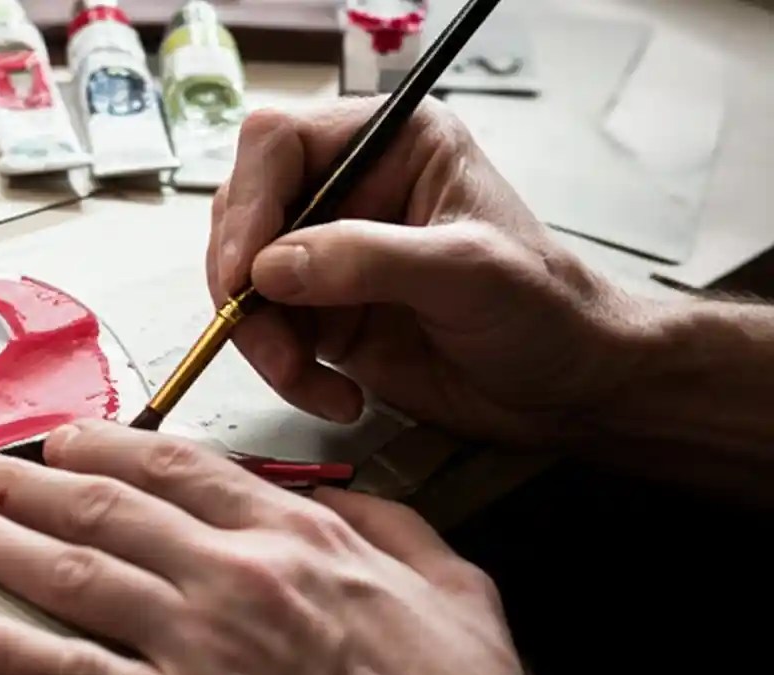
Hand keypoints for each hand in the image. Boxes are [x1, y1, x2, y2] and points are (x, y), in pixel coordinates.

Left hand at [0, 421, 550, 674]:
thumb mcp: (444, 574)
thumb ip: (378, 521)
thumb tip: (330, 497)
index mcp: (296, 535)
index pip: (180, 465)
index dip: (107, 445)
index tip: (67, 439)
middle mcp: (238, 578)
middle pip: (109, 508)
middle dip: (29, 484)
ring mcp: (204, 649)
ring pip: (77, 575)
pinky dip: (8, 648)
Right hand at [206, 98, 648, 443]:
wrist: (567, 390)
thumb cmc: (546, 310)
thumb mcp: (467, 271)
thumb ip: (368, 259)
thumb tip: (268, 268)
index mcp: (387, 145)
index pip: (278, 144)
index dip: (249, 202)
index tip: (244, 271)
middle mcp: (348, 191)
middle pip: (243, 214)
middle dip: (242, 283)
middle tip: (264, 333)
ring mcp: (329, 256)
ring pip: (242, 282)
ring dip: (259, 338)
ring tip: (307, 379)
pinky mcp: (323, 316)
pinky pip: (264, 335)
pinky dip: (283, 371)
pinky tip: (334, 396)